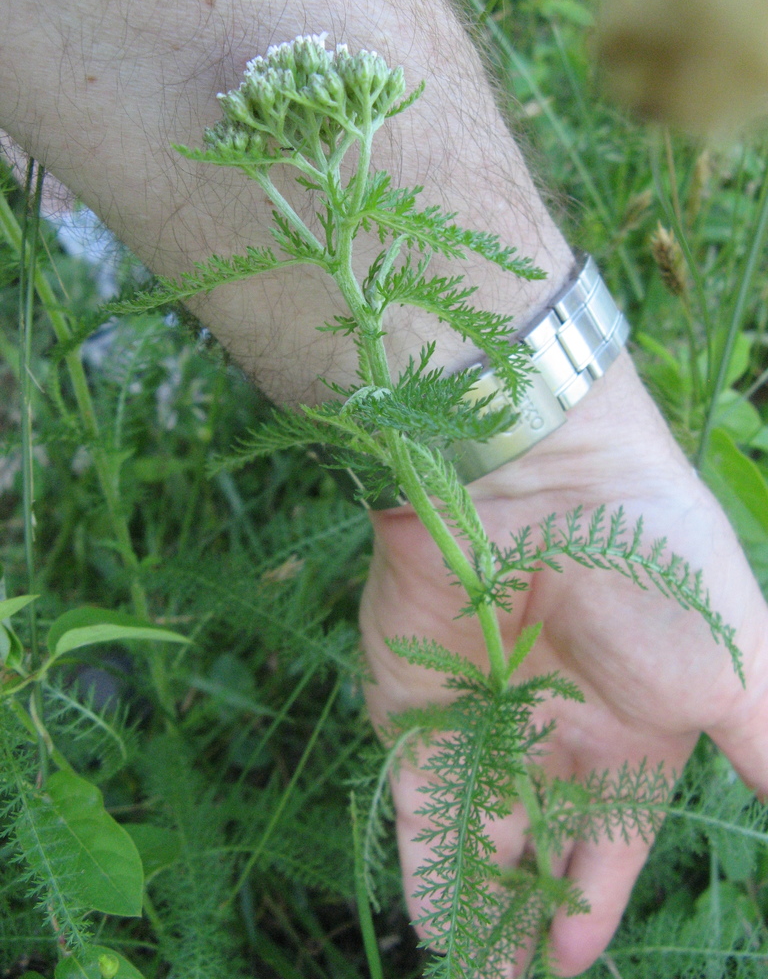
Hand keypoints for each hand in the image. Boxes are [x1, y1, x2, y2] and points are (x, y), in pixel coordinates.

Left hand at [360, 352, 767, 975]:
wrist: (538, 473)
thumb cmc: (652, 567)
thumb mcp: (738, 668)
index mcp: (631, 722)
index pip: (612, 832)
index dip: (596, 896)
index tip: (569, 959)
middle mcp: (553, 722)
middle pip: (541, 840)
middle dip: (529, 912)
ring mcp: (478, 711)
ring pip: (477, 829)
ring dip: (474, 901)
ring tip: (468, 974)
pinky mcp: (413, 698)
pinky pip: (415, 794)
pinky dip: (419, 857)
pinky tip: (426, 921)